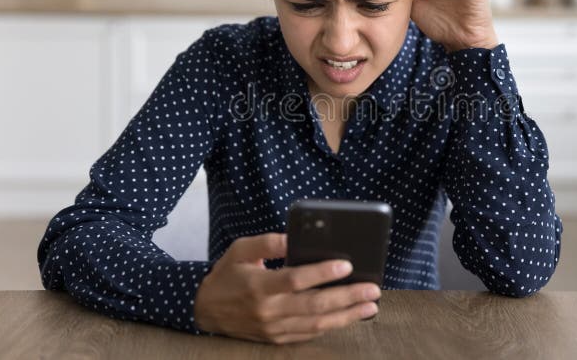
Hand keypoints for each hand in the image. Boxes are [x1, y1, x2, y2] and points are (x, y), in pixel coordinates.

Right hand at [193, 233, 380, 343]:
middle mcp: (268, 311)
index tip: (346, 265)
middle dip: (347, 297)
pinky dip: (331, 326)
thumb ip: (267, 243)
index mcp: (259, 286)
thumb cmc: (227, 274)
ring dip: (347, 316)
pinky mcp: (277, 339)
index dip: (322, 273)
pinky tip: (349, 317)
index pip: (296, 280)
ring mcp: (273, 328)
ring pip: (316, 324)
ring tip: (370, 306)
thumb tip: (293, 238)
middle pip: (314, 306)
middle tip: (372, 289)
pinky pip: (309, 335)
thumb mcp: (240, 249)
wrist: (205, 310)